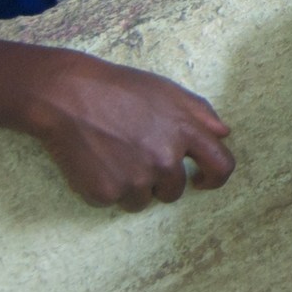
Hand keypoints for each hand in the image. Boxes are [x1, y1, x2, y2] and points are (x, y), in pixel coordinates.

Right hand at [22, 51, 235, 210]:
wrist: (67, 96)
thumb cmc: (119, 89)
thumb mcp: (167, 90)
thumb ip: (201, 112)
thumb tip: (224, 133)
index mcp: (185, 132)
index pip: (221, 166)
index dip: (214, 178)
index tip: (201, 180)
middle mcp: (164, 160)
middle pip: (175, 190)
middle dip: (161, 179)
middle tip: (136, 155)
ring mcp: (135, 179)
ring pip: (144, 200)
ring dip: (134, 186)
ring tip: (114, 156)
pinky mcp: (107, 193)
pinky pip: (116, 202)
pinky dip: (108, 188)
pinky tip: (97, 162)